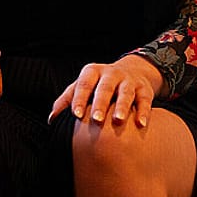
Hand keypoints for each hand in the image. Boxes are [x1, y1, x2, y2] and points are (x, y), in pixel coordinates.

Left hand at [49, 54, 165, 127]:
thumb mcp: (83, 86)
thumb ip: (67, 100)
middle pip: (105, 87)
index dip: (79, 99)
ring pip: (126, 93)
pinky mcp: (144, 89)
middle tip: (96, 120)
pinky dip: (143, 112)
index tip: (75, 115)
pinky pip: (145, 100)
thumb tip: (51, 119)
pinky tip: (140, 124)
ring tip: (118, 120)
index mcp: (92, 72)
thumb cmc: (99, 84)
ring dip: (122, 106)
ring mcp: (129, 81)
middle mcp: (111, 74)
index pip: (84, 85)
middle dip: (100, 103)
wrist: (132, 71)